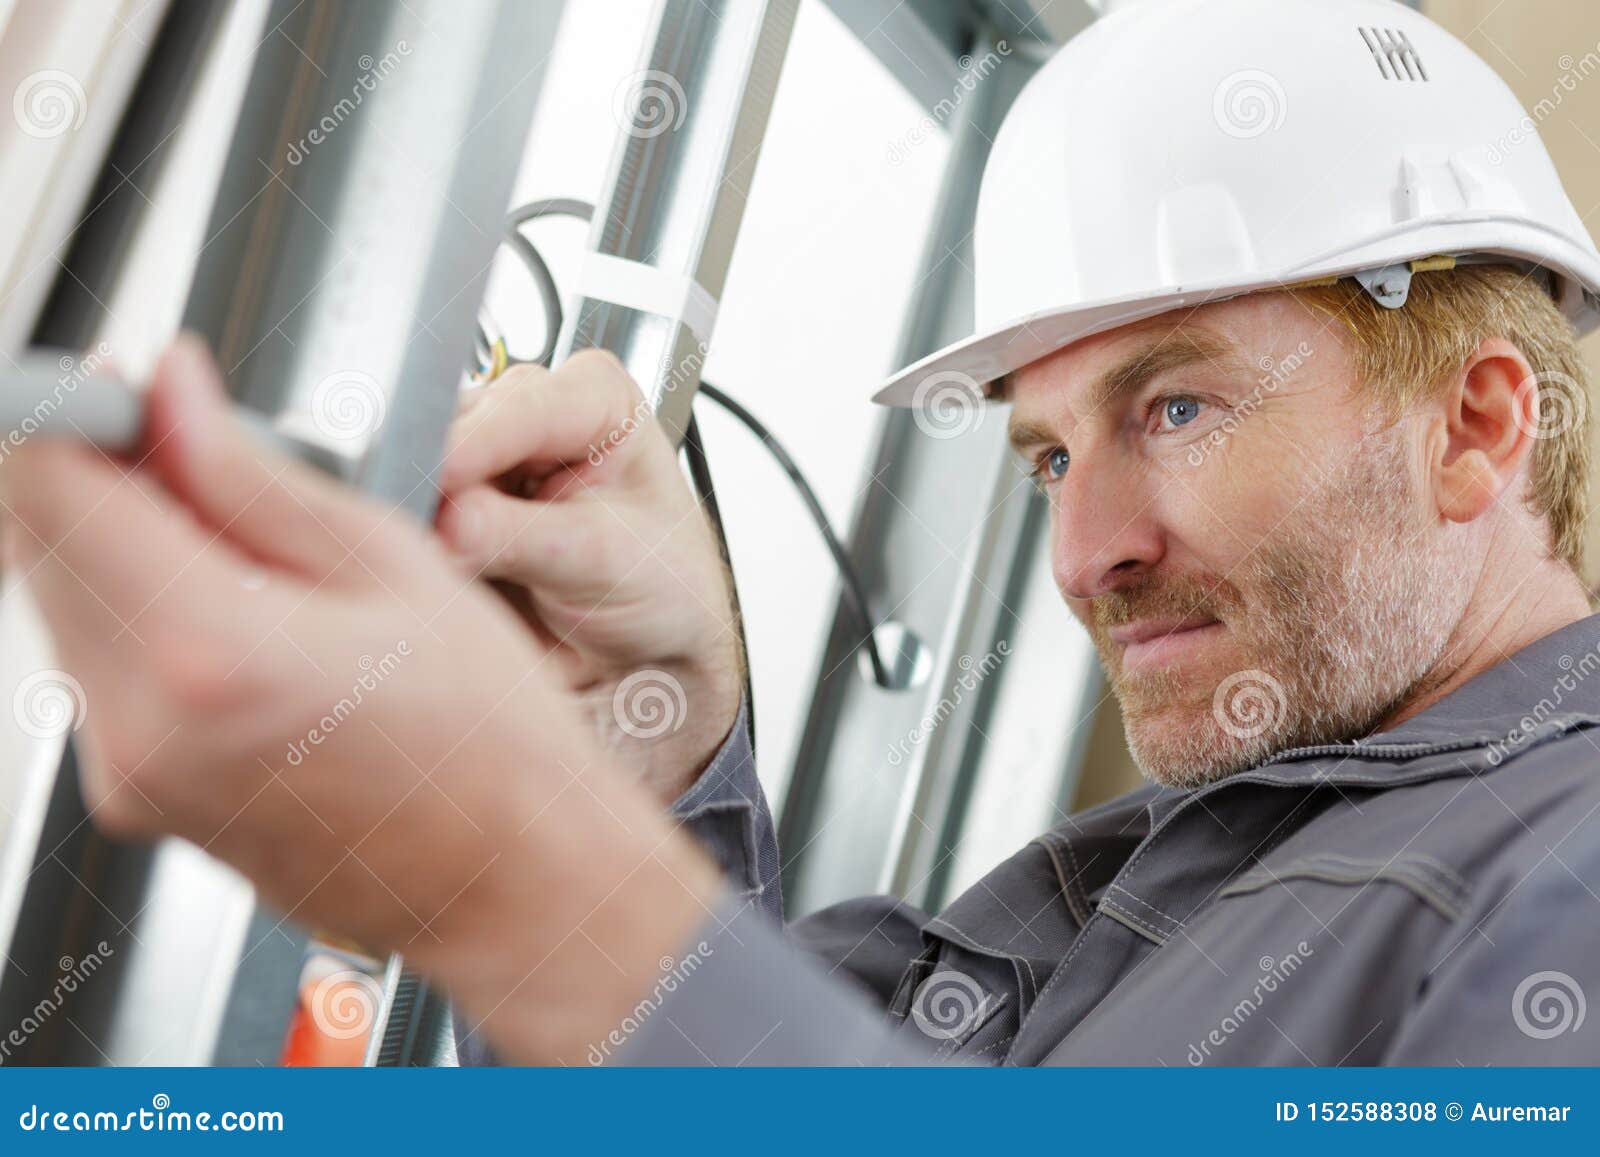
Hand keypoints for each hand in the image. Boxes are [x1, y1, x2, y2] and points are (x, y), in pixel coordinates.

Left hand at [0, 337, 722, 1062]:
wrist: (507, 878)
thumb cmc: (488, 743)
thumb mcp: (392, 566)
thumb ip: (252, 475)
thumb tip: (171, 397)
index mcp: (208, 649)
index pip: (52, 484)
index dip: (82, 418)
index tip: (131, 399)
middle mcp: (140, 723)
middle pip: (38, 540)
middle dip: (108, 479)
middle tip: (208, 465)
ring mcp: (129, 774)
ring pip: (63, 602)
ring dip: (128, 547)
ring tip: (260, 564)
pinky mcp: (137, 798)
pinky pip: (98, 670)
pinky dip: (145, 618)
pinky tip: (251, 625)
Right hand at [436, 352, 742, 803]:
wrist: (644, 650)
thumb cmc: (659, 584)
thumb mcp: (605, 561)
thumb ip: (524, 538)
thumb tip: (451, 521)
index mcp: (596, 398)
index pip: (526, 403)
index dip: (479, 440)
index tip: (443, 476)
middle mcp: (532, 412)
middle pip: (458, 426)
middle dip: (438, 479)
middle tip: (427, 534)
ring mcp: (481, 455)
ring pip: (420, 464)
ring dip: (415, 512)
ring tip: (433, 562)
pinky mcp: (442, 502)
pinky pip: (402, 509)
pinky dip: (403, 538)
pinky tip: (420, 569)